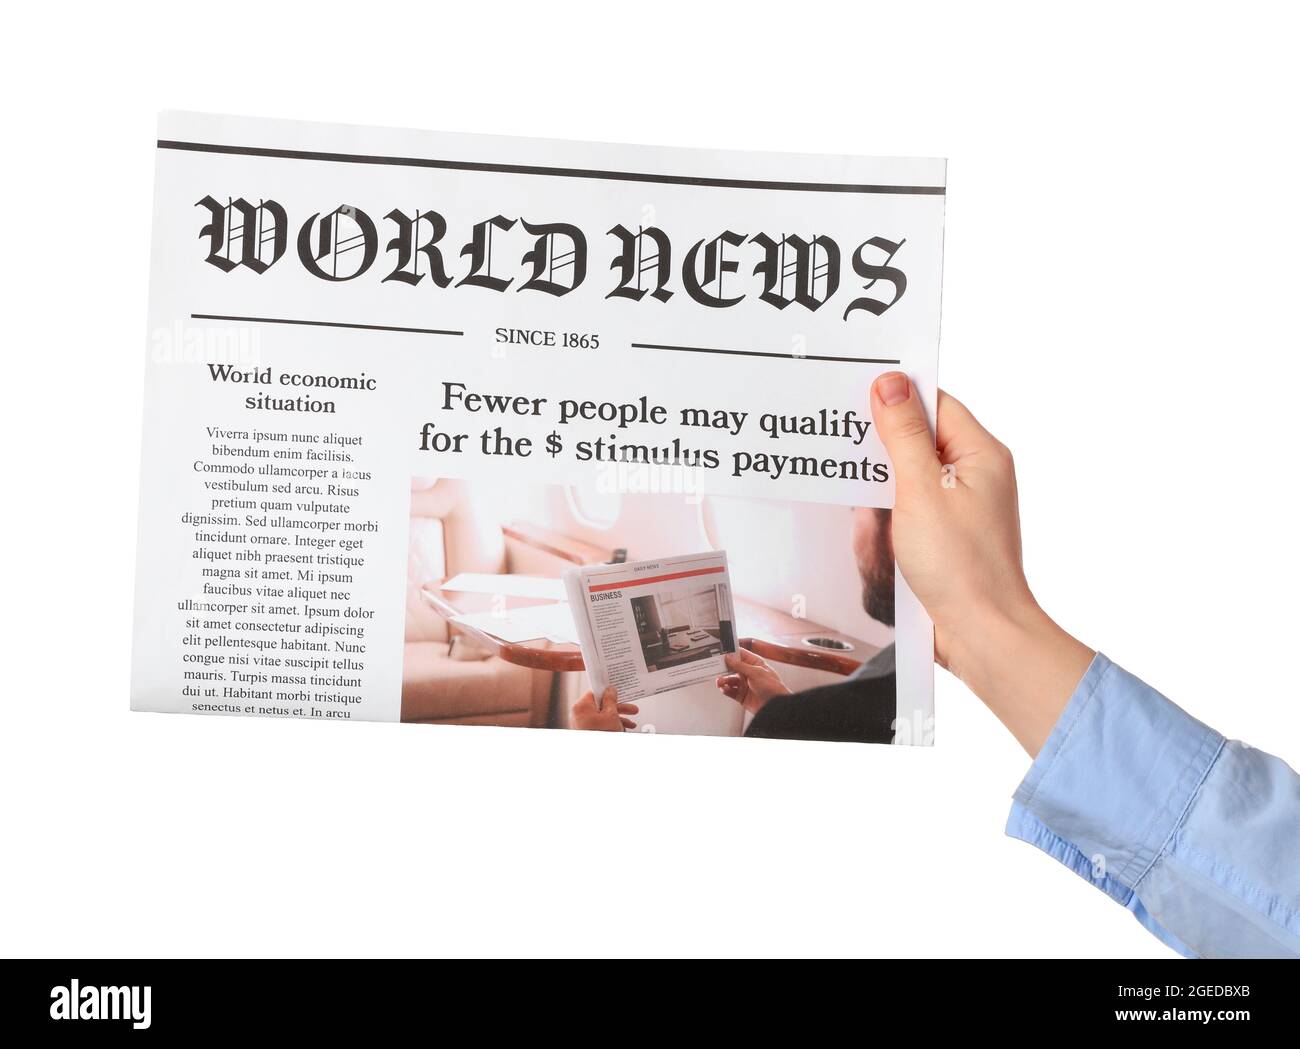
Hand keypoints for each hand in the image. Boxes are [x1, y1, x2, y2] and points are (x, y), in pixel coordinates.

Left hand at [571, 686, 638, 731]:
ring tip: (630, 723)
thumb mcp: (611, 715)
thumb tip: (610, 691)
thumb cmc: (601, 735)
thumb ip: (611, 700)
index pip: (595, 692)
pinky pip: (599, 724)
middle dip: (618, 708)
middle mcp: (578, 715)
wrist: (598, 758)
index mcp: (581, 707)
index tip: (617, 692)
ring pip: (602, 716)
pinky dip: (611, 725)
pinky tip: (623, 728)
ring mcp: (581, 724)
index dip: (608, 692)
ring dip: (617, 718)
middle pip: (601, 705)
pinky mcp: (586, 732)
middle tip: (630, 709)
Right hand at [715, 648, 791, 714]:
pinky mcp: (742, 695)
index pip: (740, 654)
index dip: (730, 653)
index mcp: (754, 663)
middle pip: (732, 667)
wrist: (776, 707)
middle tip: (716, 668)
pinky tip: (724, 689)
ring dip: (723, 680)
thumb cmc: (773, 688)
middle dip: (723, 668)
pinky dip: (725, 690)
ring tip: (720, 682)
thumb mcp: (756, 673)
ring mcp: (745, 684)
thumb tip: (729, 658)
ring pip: (729, 680)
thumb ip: (740, 666)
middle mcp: (749, 673)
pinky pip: (730, 691)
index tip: (720, 653)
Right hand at [870, 372, 1093, 755]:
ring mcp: (962, 506)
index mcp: (981, 455)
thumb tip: (890, 384)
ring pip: (912, 471)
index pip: (935, 403)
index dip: (895, 396)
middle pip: (922, 435)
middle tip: (838, 433)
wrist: (982, 635)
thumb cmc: (962, 568)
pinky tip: (863, 512)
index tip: (854, 392)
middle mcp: (976, 475)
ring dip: (881, 474)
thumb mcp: (921, 492)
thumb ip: (905, 436)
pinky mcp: (947, 535)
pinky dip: (887, 503)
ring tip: (844, 476)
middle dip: (881, 437)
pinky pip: (912, 503)